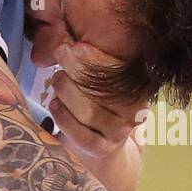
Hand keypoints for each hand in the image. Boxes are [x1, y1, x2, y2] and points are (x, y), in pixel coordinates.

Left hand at [46, 42, 146, 160]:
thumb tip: (70, 41)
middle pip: (103, 90)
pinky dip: (64, 116)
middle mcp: (134, 111)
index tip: (77, 45)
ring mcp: (118, 132)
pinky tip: (54, 104)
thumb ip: (92, 62)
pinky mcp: (101, 148)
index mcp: (137, 89)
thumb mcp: (99, 80)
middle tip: (61, 54)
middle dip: (78, 68)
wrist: (101, 143)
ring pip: (89, 111)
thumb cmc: (95, 100)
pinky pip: (80, 133)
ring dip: (68, 91)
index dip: (97, 58)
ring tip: (56, 79)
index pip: (120, 72)